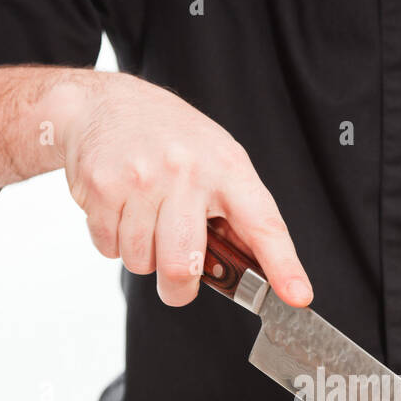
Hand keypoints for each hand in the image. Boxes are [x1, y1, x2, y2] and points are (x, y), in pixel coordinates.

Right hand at [47, 72, 311, 307]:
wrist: (105, 104)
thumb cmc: (171, 140)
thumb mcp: (218, 160)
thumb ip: (237, 213)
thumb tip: (259, 272)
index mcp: (228, 168)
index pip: (263, 224)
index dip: (283, 266)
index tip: (298, 296)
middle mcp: (187, 172)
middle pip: (182, 266)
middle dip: (178, 289)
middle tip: (177, 283)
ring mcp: (141, 179)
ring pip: (141, 262)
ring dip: (143, 257)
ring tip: (146, 221)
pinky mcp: (102, 188)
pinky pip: (109, 248)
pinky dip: (114, 242)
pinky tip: (121, 211)